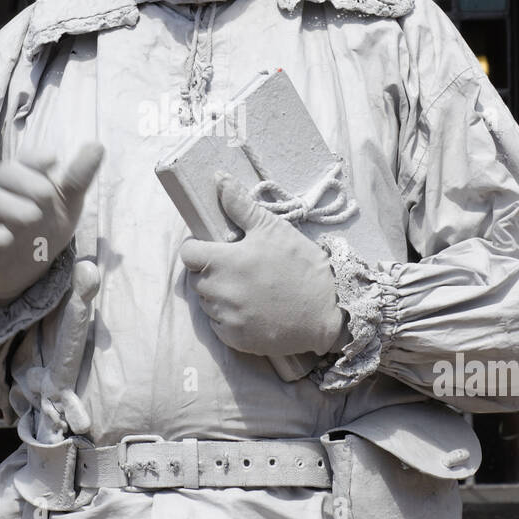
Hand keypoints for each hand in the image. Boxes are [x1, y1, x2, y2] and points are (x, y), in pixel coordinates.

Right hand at [0, 143, 103, 305]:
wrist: (25, 267)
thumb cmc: (45, 225)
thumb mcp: (67, 202)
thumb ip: (78, 177)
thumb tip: (98, 145)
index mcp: (23, 176)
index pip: (25, 158)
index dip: (36, 157)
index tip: (53, 160)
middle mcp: (1, 190)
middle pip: (5, 173)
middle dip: (27, 182)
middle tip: (47, 196)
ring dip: (13, 207)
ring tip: (33, 217)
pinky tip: (7, 239)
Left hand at [180, 173, 347, 357]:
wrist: (330, 312)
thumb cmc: (302, 267)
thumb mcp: (274, 230)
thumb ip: (241, 206)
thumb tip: (219, 179)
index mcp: (224, 262)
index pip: (188, 253)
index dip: (198, 247)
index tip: (214, 248)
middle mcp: (219, 292)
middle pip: (197, 278)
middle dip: (211, 271)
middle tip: (238, 267)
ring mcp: (226, 318)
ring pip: (207, 302)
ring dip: (220, 294)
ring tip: (249, 288)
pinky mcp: (235, 340)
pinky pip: (219, 325)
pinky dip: (229, 317)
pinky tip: (252, 308)